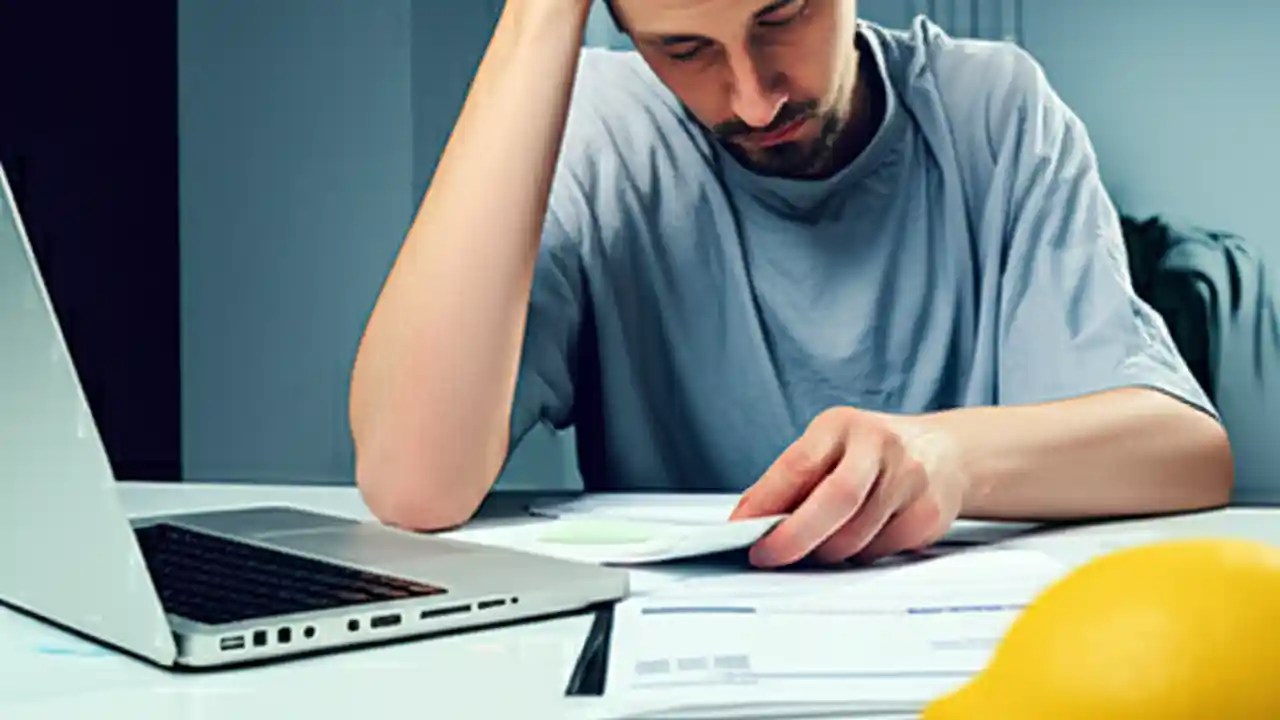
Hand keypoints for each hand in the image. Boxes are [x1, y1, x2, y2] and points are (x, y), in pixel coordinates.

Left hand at [729, 407, 969, 567]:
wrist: (945, 453)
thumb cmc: (870, 453)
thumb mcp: (828, 447)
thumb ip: (791, 480)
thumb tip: (748, 519)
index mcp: (842, 425)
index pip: (799, 464)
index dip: (766, 502)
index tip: (742, 529)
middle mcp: (880, 445)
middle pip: (836, 500)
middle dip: (795, 537)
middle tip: (768, 556)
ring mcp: (910, 480)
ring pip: (856, 536)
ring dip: (826, 552)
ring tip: (817, 545)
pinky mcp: (929, 515)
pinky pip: (880, 552)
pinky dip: (858, 555)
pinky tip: (859, 538)